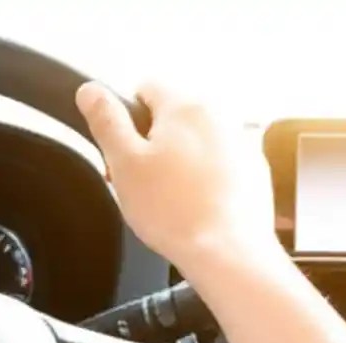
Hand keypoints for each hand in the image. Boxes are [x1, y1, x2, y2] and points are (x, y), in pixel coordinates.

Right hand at [75, 82, 279, 279]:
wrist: (226, 251)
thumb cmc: (172, 210)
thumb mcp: (124, 162)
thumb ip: (106, 120)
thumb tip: (90, 90)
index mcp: (184, 106)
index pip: (145, 88)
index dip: (126, 119)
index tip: (123, 152)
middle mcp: (219, 114)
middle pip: (172, 117)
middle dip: (154, 142)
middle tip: (141, 181)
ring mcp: (242, 141)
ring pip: (196, 141)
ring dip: (180, 159)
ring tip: (170, 198)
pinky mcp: (254, 168)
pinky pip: (220, 162)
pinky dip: (206, 177)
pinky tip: (196, 204)